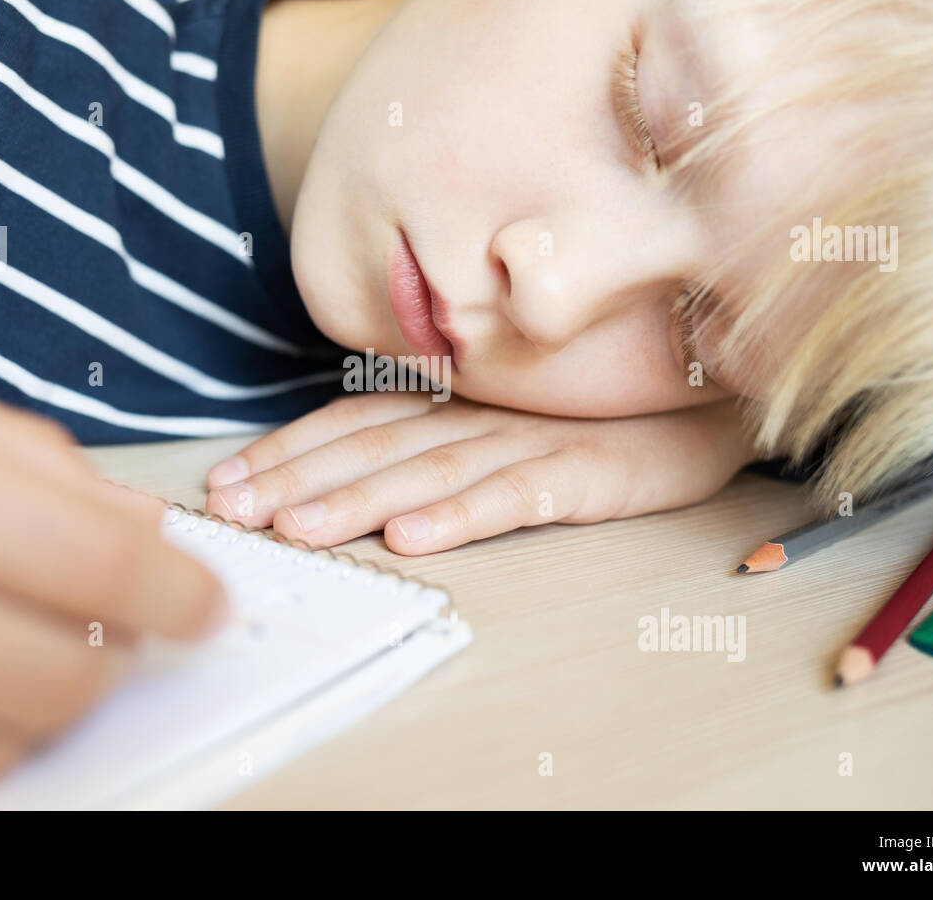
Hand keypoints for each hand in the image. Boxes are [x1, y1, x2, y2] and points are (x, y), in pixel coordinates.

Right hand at [0, 364, 224, 793]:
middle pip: (58, 673)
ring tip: (35, 640)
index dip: (179, 589)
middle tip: (130, 622)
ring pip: (3, 742)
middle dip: (123, 651)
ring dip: (55, 699)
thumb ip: (31, 463)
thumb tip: (147, 535)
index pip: (87, 561)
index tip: (208, 601)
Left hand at [204, 392, 758, 553]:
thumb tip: (352, 464)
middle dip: (296, 479)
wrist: (706, 394)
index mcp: (454, 396)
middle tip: (234, 512)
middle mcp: (479, 410)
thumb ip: (436, 429)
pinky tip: (414, 538)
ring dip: (358, 498)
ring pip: (428, 469)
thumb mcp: (502, 415)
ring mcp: (529, 436)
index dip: (287, 449)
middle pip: (372, 444)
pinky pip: (515, 494)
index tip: (226, 482)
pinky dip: (461, 516)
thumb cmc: (594, 411)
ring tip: (299, 528)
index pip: (352, 419)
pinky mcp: (584, 467)